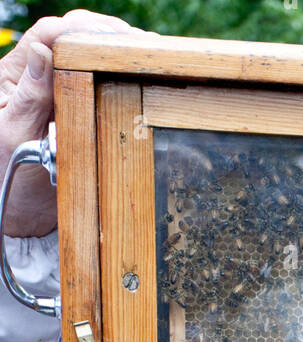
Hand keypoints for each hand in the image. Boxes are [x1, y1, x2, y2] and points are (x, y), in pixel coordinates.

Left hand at [0, 11, 131, 237]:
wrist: (23, 207)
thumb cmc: (10, 173)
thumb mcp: (14, 133)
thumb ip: (28, 94)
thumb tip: (41, 51)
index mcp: (16, 73)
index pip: (48, 34)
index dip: (79, 31)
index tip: (109, 39)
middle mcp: (38, 73)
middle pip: (72, 34)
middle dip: (106, 34)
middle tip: (138, 45)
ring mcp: (59, 87)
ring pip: (88, 51)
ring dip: (117, 50)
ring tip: (146, 54)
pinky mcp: (77, 103)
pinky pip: (98, 77)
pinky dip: (120, 72)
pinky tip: (141, 73)